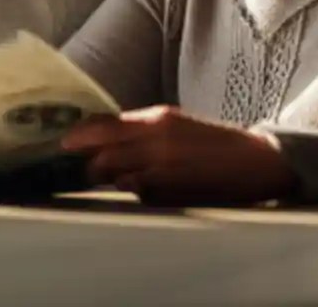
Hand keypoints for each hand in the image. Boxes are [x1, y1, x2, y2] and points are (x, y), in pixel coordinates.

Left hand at [61, 106, 296, 204]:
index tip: (64, 141)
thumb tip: (102, 134)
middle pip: (103, 158)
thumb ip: (138, 127)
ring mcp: (162, 174)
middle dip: (90, 163)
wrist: (253, 162)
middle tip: (85, 164)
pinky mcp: (169, 197)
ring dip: (112, 178)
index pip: (104, 127)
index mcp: (158, 120)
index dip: (79, 136)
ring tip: (118, 174)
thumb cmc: (212, 140)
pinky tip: (148, 184)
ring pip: (117, 179)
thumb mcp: (174, 122)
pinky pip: (137, 196)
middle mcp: (156, 145)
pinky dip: (135, 191)